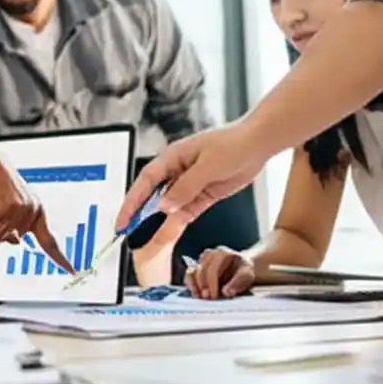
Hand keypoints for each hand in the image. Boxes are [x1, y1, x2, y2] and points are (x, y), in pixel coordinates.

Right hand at [0, 151, 74, 272]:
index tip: (72, 270)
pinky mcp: (8, 208)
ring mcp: (22, 210)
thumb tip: (15, 242)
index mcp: (38, 212)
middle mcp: (33, 212)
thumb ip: (17, 224)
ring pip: (1, 235)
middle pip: (12, 240)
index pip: (50, 241)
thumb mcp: (12, 205)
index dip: (60, 258)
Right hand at [118, 124, 266, 228]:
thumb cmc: (233, 144)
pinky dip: (177, 222)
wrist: (259, 144)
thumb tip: (163, 206)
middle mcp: (178, 171)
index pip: (146, 181)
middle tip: (128, 232)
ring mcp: (190, 184)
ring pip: (169, 206)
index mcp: (173, 157)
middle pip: (153, 195)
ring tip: (148, 239)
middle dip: (139, 214)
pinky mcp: (203, 194)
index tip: (124, 218)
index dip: (132, 200)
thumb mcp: (208, 166)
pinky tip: (169, 233)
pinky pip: (186, 211)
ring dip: (159, 221)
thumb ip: (185, 187)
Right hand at [184, 247, 254, 298]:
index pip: (212, 269)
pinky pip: (189, 275)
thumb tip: (225, 292)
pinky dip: (191, 285)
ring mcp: (201, 260)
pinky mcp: (197, 267)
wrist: (240, 268)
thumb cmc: (244, 271)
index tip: (214, 297)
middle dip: (203, 287)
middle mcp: (209, 254)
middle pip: (200, 272)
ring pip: (191, 272)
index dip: (211, 284)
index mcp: (222, 253)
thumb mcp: (247, 275)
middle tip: (208, 300)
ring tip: (200, 297)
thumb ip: (237, 283)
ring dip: (194, 286)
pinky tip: (197, 294)